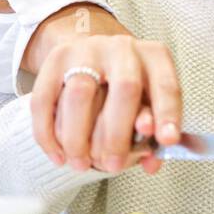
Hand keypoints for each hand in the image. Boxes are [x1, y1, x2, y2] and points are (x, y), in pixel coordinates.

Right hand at [24, 4, 182, 174]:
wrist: (93, 52)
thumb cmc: (127, 85)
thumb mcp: (149, 101)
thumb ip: (154, 130)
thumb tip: (152, 162)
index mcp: (154, 57)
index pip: (166, 85)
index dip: (168, 114)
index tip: (166, 140)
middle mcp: (122, 48)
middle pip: (124, 88)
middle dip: (117, 134)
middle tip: (113, 165)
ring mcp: (87, 50)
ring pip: (79, 94)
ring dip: (77, 138)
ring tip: (81, 163)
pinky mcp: (55, 60)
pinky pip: (45, 99)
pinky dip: (48, 133)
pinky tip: (58, 154)